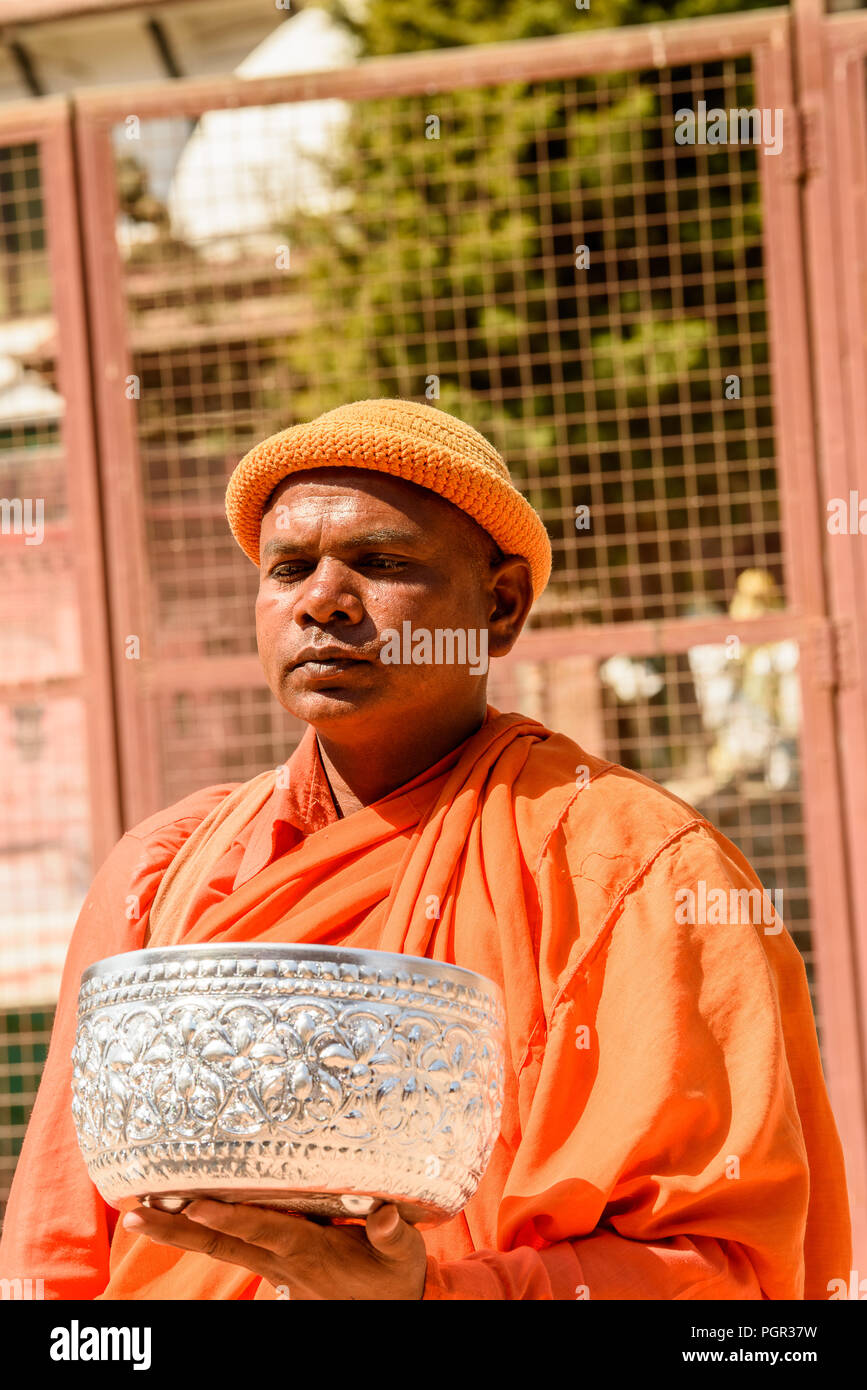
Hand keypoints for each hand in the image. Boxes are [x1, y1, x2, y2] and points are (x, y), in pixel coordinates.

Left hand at [122, 1199, 427, 1300]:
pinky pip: (235, 1245)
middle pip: (220, 1243)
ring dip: (178, 1231)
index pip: (261, 1231)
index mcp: (307, 1251)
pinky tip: (182, 1215)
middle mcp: (282, 1259)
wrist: (389, 1310)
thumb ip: (392, 1234)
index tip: (194, 1205)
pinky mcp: (276, 1266)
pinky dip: (206, 1231)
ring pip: (220, 1245)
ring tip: (139, 1213)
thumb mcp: (402, 1257)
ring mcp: (274, 1266)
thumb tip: (384, 1210)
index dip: (228, 1218)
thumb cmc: (393, 1277)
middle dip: (176, 1228)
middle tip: (134, 1213)